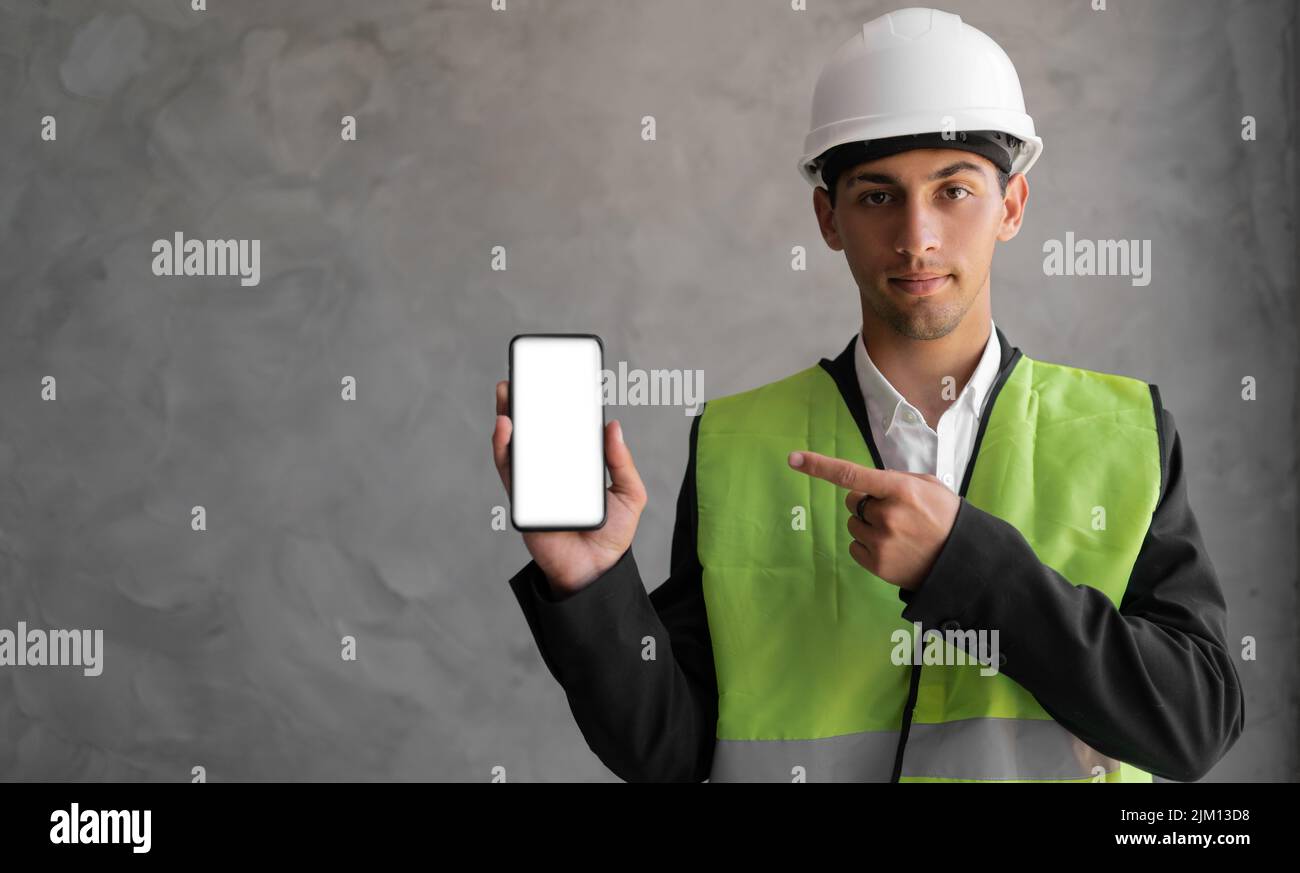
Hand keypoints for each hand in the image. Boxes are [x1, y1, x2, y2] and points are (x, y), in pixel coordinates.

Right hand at [493, 380, 647, 596]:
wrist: (596, 572)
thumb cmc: (614, 536)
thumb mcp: (630, 493)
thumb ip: (621, 461)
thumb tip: (613, 424)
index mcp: (577, 467)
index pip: (563, 431)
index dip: (556, 407)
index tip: (553, 379)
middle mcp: (552, 472)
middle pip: (534, 433)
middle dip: (523, 405)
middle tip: (519, 378)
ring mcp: (535, 485)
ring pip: (515, 446)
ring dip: (508, 418)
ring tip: (507, 394)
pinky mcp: (522, 499)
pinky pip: (508, 470)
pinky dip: (504, 447)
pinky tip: (506, 426)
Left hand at [788, 450, 959, 591]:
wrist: (963, 560)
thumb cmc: (946, 517)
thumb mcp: (929, 486)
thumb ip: (897, 479)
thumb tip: (867, 482)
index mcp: (900, 489)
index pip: (851, 474)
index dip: (819, 466)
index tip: (793, 459)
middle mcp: (888, 515)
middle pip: (853, 502)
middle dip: (866, 503)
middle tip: (894, 513)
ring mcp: (882, 542)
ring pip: (854, 525)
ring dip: (868, 525)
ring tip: (899, 533)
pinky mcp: (878, 565)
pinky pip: (855, 547)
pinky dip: (868, 545)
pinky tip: (893, 548)